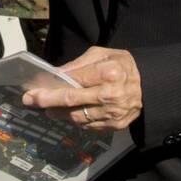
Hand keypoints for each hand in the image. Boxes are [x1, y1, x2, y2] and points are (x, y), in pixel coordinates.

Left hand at [22, 46, 141, 131]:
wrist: (149, 85)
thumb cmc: (122, 65)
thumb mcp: (101, 54)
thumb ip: (78, 65)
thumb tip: (56, 74)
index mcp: (109, 73)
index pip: (73, 82)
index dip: (51, 87)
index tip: (34, 90)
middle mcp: (110, 95)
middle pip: (71, 101)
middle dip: (47, 102)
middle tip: (30, 101)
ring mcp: (113, 113)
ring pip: (77, 117)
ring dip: (59, 114)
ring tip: (48, 109)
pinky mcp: (115, 125)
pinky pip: (88, 126)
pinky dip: (75, 121)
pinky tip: (68, 114)